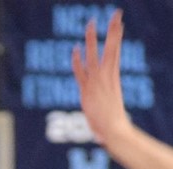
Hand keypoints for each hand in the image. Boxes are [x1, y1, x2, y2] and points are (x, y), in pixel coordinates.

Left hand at [71, 9, 131, 144]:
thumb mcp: (108, 101)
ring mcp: (97, 81)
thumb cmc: (112, 120)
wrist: (114, 130)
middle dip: (112, 29)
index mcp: (113, 76)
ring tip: (92, 22)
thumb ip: (103, 95)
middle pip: (111, 47)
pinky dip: (77, 59)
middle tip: (115, 13)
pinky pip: (80, 70)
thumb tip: (100, 102)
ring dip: (93, 38)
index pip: (115, 50)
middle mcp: (107, 76)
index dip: (116, 35)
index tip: (118, 22)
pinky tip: (75, 47)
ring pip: (95, 55)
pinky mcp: (87, 90)